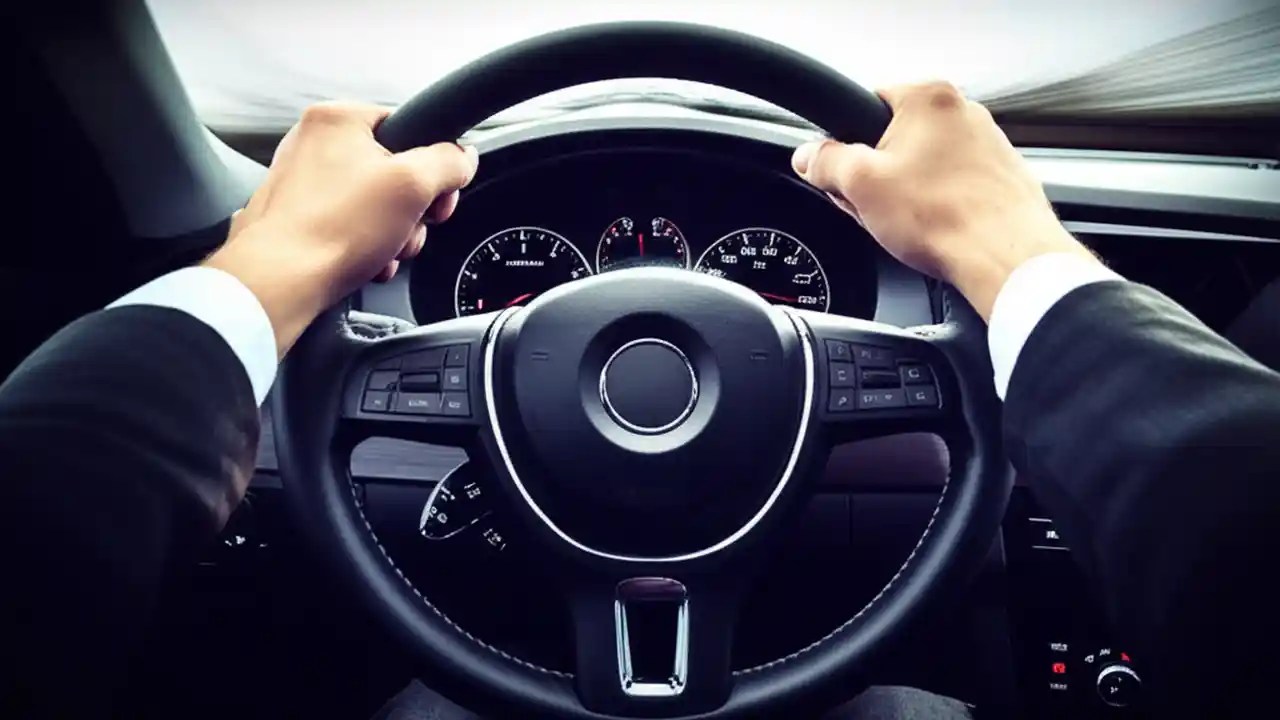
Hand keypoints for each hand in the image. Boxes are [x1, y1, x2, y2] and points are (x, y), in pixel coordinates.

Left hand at [204, 102, 478, 354]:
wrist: (280, 282)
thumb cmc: (334, 229)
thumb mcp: (413, 186)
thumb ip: (449, 162)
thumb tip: (463, 156)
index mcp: (338, 119)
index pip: (409, 127)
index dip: (434, 166)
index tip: (438, 198)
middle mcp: (313, 143)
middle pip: (394, 170)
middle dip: (412, 210)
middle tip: (409, 229)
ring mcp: (300, 181)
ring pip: (374, 203)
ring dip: (392, 234)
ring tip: (383, 252)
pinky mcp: (295, 217)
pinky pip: (349, 225)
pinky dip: (365, 246)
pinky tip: (366, 262)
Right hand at [791, 82, 1096, 319]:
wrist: (1005, 259)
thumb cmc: (943, 217)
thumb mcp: (860, 185)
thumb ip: (825, 162)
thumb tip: (809, 156)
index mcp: (928, 97)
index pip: (863, 103)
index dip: (843, 144)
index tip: (841, 174)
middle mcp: (964, 111)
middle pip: (894, 136)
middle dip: (877, 173)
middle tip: (872, 206)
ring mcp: (988, 143)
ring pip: (923, 164)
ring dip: (906, 191)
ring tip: (907, 223)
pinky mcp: (1001, 176)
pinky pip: (952, 185)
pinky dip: (937, 205)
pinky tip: (933, 230)